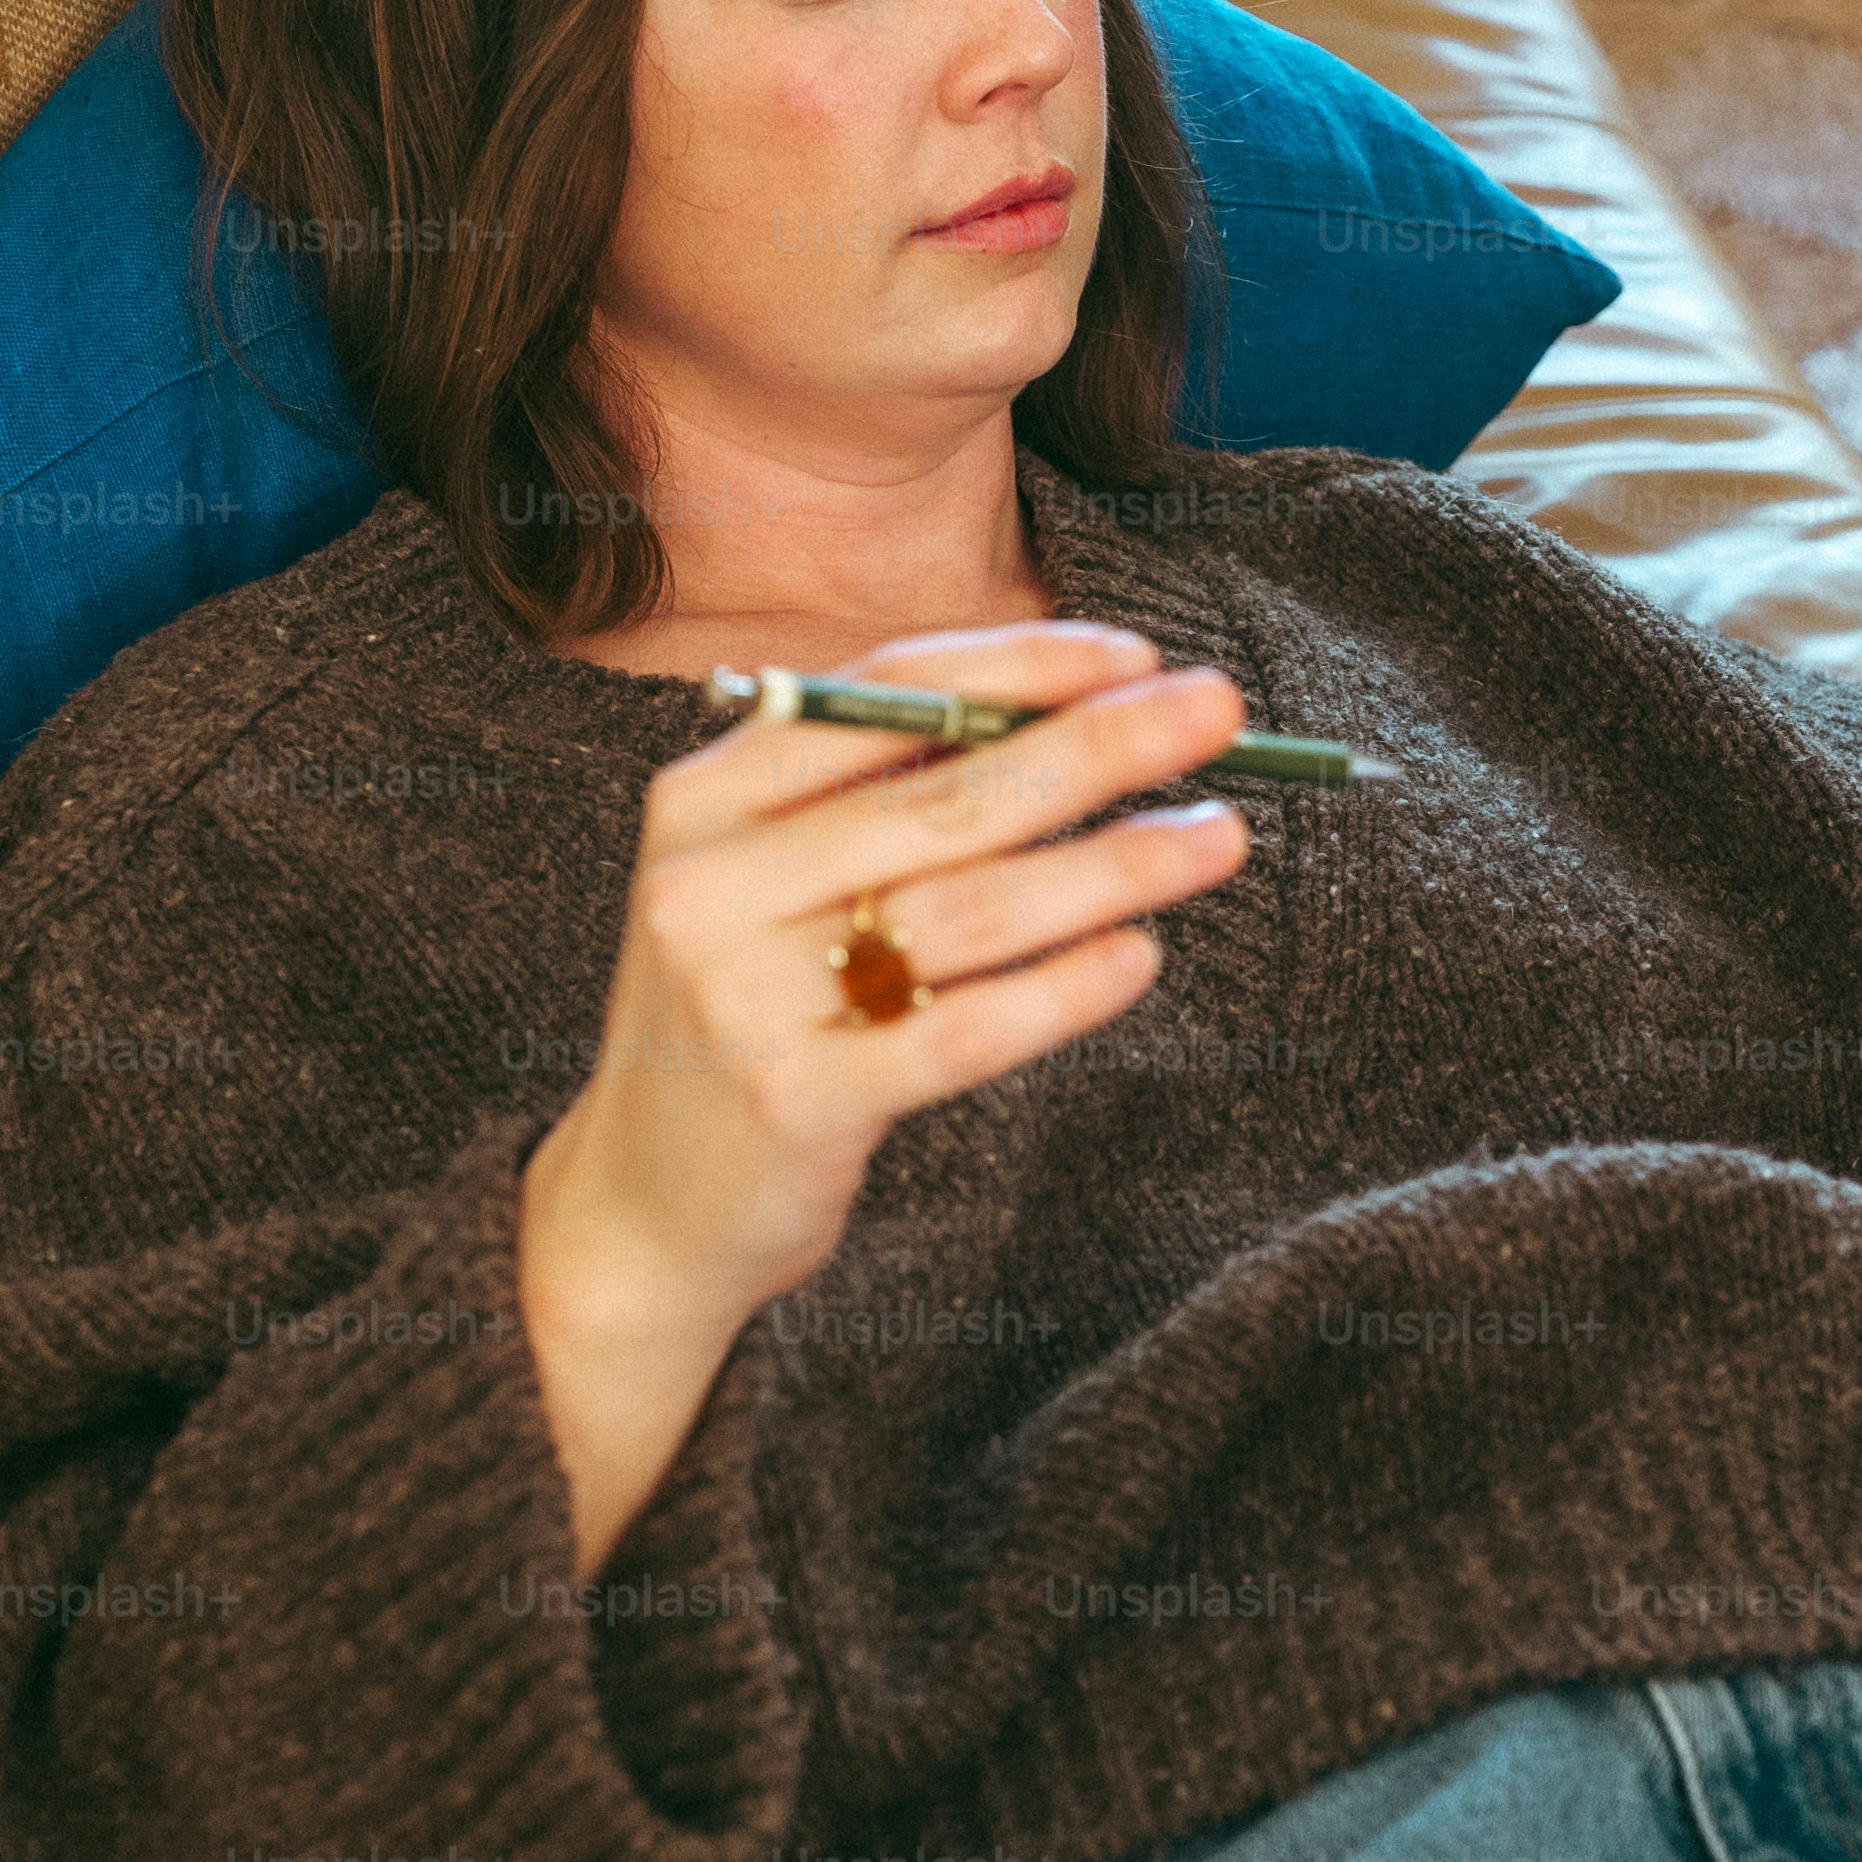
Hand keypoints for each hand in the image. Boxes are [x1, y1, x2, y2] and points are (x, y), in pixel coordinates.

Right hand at [522, 622, 1245, 1372]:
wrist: (640, 1206)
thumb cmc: (747, 1014)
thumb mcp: (765, 882)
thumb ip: (878, 797)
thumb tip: (1076, 711)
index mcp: (704, 799)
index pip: (883, 694)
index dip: (1022, 666)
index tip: (1137, 655)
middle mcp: (714, 884)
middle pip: (948, 795)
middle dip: (1102, 744)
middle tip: (1221, 714)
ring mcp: (747, 995)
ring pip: (974, 910)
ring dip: (1117, 865)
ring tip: (1219, 837)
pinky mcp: (800, 1100)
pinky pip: (966, 1029)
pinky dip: (1064, 989)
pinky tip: (1141, 955)